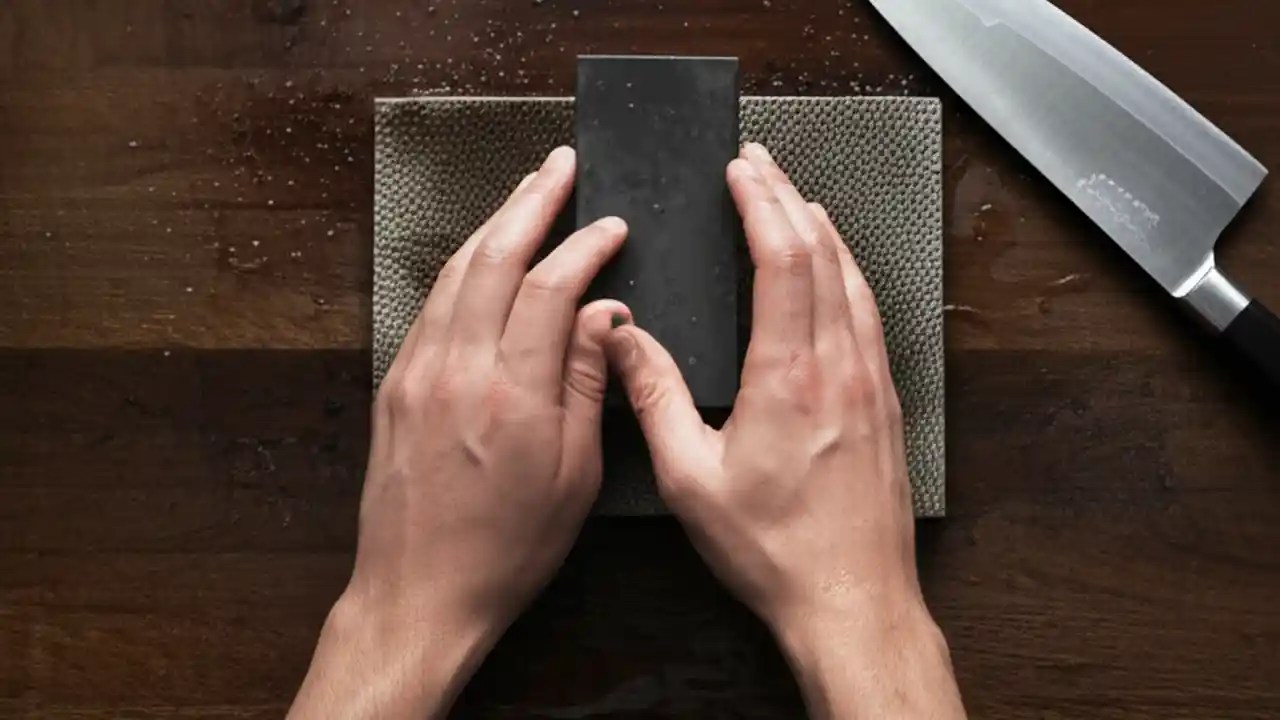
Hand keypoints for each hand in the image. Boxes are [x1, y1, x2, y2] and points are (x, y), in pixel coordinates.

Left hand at [290, 147, 628, 718]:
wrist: (419, 593)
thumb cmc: (507, 549)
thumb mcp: (574, 475)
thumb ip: (586, 383)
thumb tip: (604, 313)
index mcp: (510, 392)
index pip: (549, 287)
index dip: (584, 247)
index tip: (612, 227)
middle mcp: (456, 368)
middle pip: (493, 258)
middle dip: (530, 203)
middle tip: (559, 165)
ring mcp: (416, 372)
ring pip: (454, 273)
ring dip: (491, 225)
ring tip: (524, 194)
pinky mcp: (395, 386)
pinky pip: (431, 305)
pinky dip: (462, 268)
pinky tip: (480, 258)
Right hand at [605, 143, 963, 718]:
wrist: (853, 601)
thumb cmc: (775, 550)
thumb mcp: (691, 479)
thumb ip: (654, 398)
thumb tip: (621, 339)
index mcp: (790, 376)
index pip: (783, 259)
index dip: (761, 204)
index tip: (741, 171)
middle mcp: (840, 366)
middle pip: (822, 254)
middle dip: (789, 197)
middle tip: (762, 164)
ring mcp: (871, 383)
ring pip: (852, 279)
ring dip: (822, 231)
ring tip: (796, 200)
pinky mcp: (885, 404)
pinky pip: (868, 314)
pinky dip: (847, 274)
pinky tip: (836, 274)